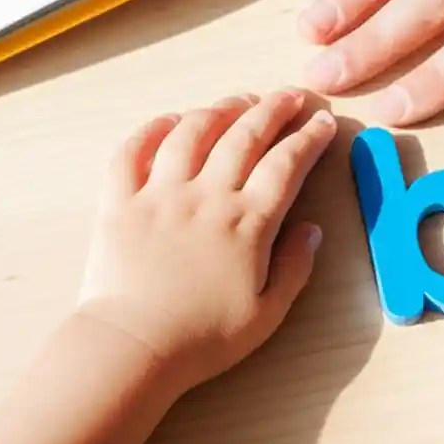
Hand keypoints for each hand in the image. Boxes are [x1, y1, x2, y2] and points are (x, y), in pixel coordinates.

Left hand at [77, 90, 336, 388]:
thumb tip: (312, 229)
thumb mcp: (267, 314)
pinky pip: (132, 152)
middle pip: (245, 136)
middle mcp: (207, 197)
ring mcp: (160, 195)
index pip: (286, 165)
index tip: (323, 123)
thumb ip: (294, 267)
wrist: (132, 347)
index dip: (309, 139)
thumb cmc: (203, 339)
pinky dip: (151, 129)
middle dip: (272, 110)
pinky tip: (169, 121)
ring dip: (220, 110)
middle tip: (289, 96)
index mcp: (248, 224)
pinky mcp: (120, 202)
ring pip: (193, 133)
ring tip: (238, 101)